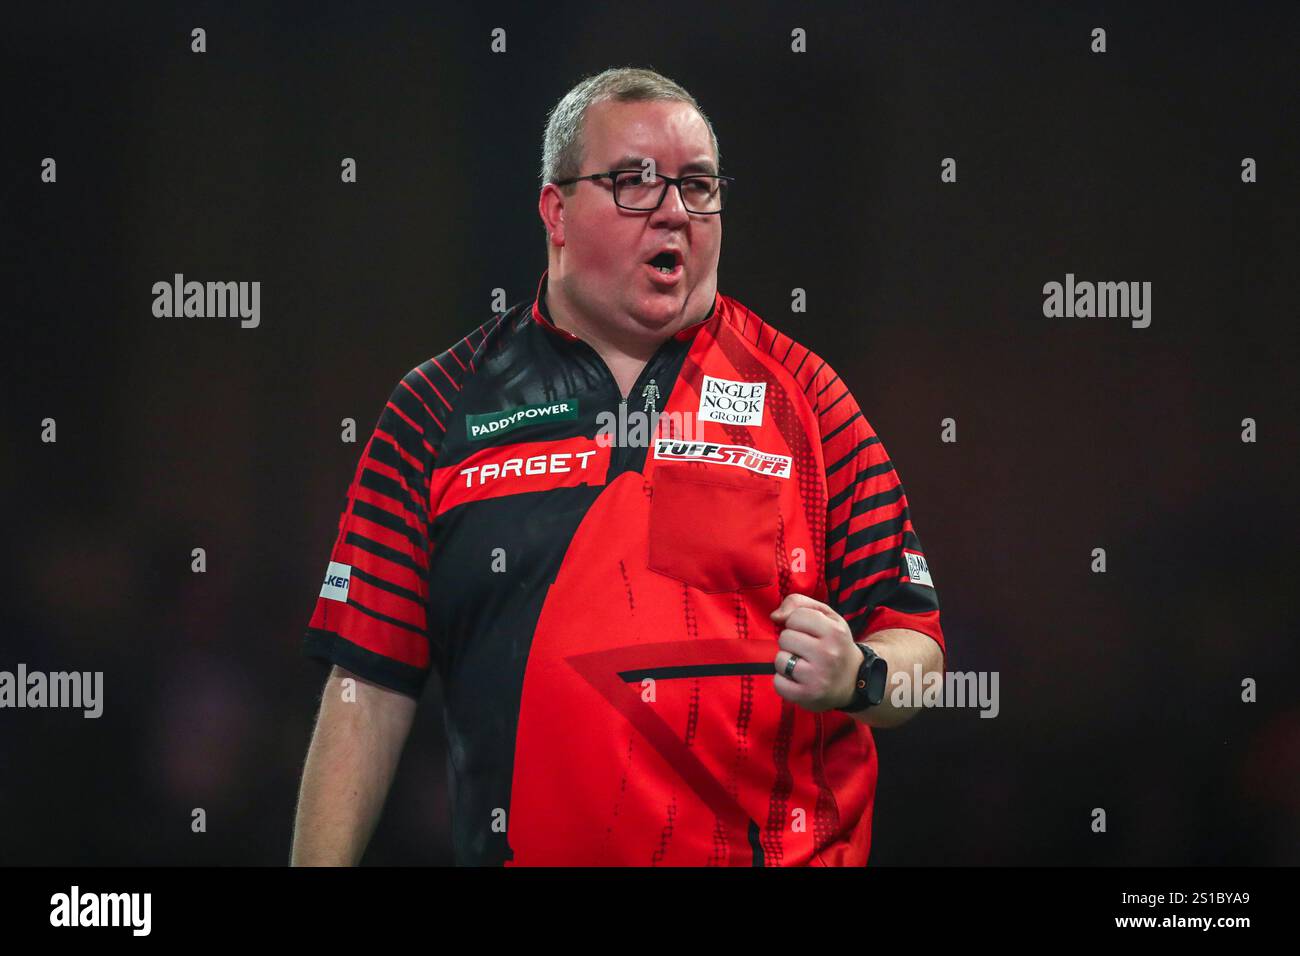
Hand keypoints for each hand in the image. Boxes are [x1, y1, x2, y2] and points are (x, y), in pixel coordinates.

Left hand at [769, 593, 860, 711]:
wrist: (854, 681)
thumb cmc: (835, 644)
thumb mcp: (827, 616)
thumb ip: (799, 604)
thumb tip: (775, 616)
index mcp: (834, 631)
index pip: (795, 617)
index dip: (796, 623)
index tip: (807, 632)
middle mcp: (828, 654)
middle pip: (785, 638)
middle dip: (791, 642)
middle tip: (805, 650)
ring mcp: (817, 677)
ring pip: (780, 660)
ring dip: (786, 662)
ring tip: (802, 665)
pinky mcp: (807, 696)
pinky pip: (778, 683)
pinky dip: (783, 681)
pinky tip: (798, 680)